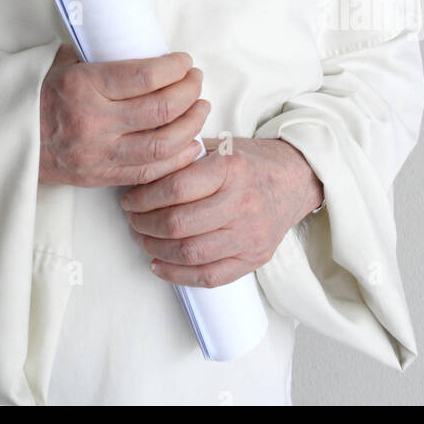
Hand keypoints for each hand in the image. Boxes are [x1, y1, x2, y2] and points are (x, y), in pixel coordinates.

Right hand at [39, 43, 210, 187]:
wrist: (8, 138)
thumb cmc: (38, 93)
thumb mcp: (64, 63)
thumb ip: (99, 54)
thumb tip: (137, 40)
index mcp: (84, 86)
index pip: (144, 77)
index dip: (174, 68)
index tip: (184, 61)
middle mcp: (94, 122)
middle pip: (161, 111)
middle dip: (189, 92)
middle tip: (196, 80)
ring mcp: (99, 154)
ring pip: (162, 145)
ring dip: (191, 125)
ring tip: (200, 108)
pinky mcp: (102, 177)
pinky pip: (150, 171)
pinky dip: (177, 157)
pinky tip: (190, 142)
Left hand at [119, 136, 323, 285]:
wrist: (294, 180)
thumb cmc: (248, 162)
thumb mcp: (219, 146)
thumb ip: (184, 157)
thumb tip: (141, 172)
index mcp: (231, 168)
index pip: (176, 189)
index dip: (144, 198)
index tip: (129, 199)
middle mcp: (243, 203)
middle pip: (179, 224)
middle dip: (145, 225)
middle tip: (132, 219)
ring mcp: (250, 234)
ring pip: (191, 253)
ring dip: (157, 250)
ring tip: (143, 239)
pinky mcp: (254, 258)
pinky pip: (210, 277)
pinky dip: (179, 276)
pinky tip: (159, 265)